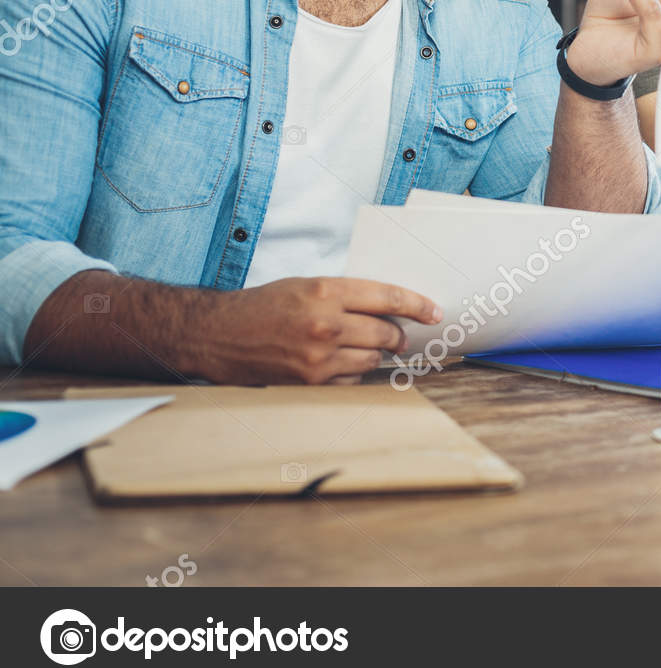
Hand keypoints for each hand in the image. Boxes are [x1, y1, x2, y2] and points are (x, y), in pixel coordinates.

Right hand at [187, 277, 442, 384]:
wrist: (219, 334)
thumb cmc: (264, 306)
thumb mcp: (305, 285)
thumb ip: (345, 295)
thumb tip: (388, 308)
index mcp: (325, 291)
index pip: (387, 298)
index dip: (417, 305)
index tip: (434, 312)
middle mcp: (325, 324)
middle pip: (385, 332)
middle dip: (397, 336)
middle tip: (400, 337)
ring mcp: (319, 357)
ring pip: (371, 359)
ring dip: (375, 354)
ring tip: (365, 348)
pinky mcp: (311, 382)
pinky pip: (351, 380)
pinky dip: (353, 373)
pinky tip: (340, 364)